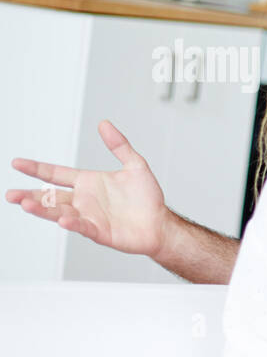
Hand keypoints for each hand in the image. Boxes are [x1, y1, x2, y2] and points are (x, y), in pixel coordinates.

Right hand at [7, 120, 168, 256]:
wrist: (161, 223)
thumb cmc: (147, 198)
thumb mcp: (135, 165)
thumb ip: (119, 145)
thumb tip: (104, 124)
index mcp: (87, 182)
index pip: (56, 174)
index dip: (37, 169)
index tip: (16, 162)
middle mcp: (83, 200)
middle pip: (50, 196)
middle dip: (29, 195)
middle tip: (11, 194)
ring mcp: (89, 216)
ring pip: (59, 212)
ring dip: (42, 209)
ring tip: (25, 204)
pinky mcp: (99, 232)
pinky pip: (82, 226)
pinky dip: (72, 222)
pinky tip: (62, 219)